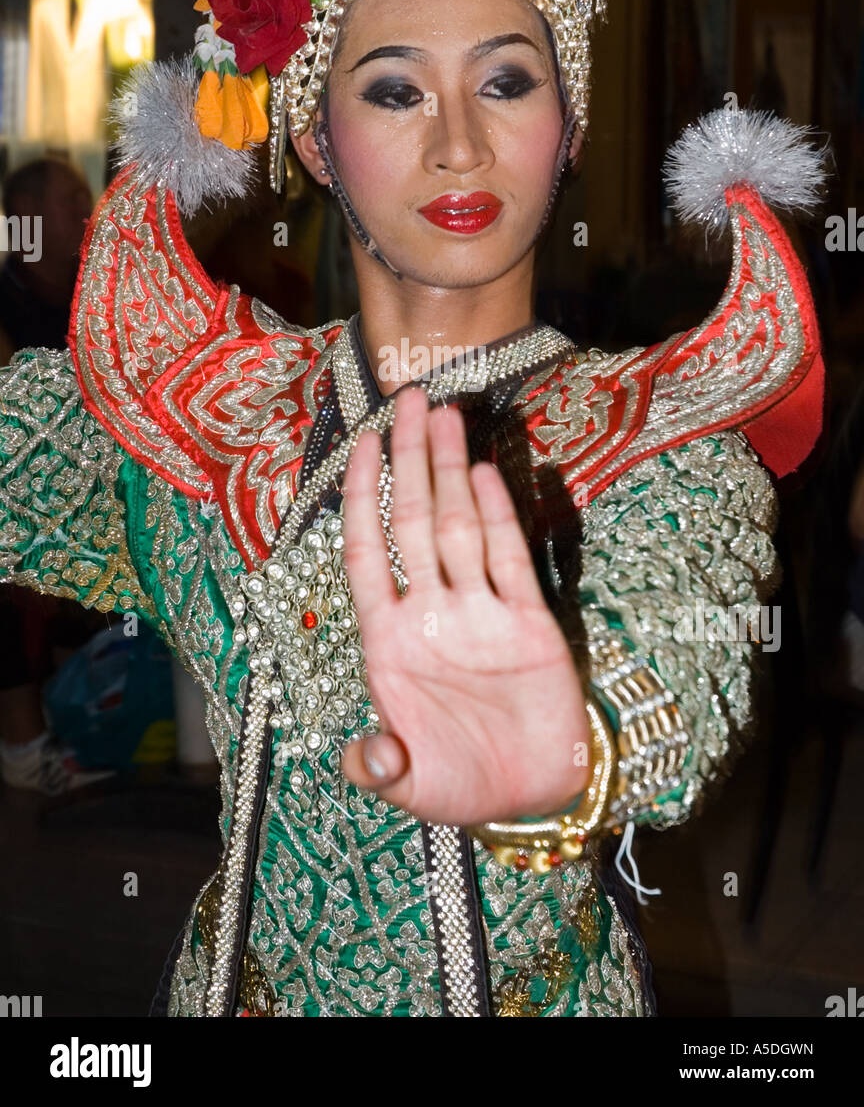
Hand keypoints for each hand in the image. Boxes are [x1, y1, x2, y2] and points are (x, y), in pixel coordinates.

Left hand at [340, 384, 590, 826]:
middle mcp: (430, 612)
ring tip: (444, 413)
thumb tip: (363, 755)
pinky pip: (507, 558)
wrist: (531, 797)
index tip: (360, 443)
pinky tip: (483, 473)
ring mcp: (479, 611)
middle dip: (409, 459)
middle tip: (407, 398)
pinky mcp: (528, 620)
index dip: (361, 496)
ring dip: (450, 471)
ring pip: (459, 526)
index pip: (367, 551)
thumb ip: (379, 767)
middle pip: (413, 520)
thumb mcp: (409, 786)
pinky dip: (496, 515)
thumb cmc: (458, 786)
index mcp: (389, 640)